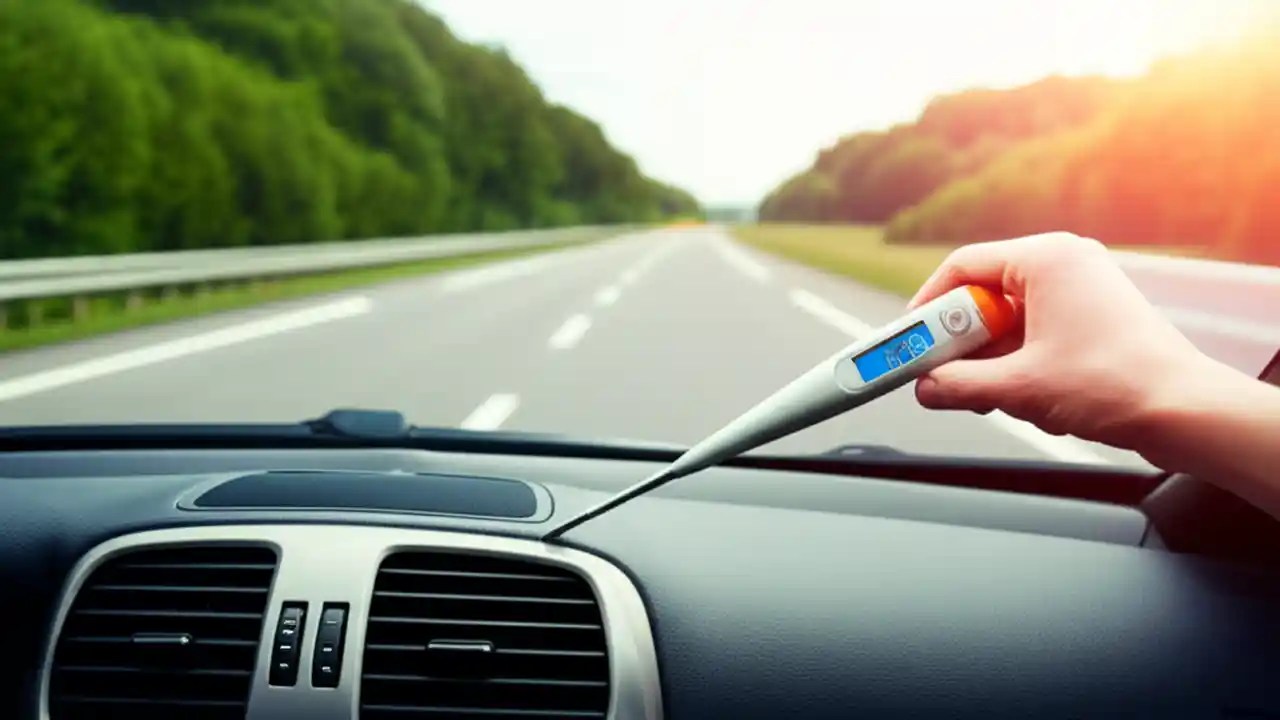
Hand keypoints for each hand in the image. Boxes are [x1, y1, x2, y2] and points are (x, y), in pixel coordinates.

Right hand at [908, 232, 1210, 449]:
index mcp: (1047, 258)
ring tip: (995, 395)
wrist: (1185, 412)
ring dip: (990, 360)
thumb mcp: (1017, 387)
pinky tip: (1024, 397)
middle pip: (983, 295)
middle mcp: (1065, 264)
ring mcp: (1082, 291)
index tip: (908, 339)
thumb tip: (923, 387)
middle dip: (959, 341)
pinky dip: (1017, 364)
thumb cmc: (1115, 385)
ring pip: (1008, 320)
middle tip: (942, 373)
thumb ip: (957, 384)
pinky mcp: (1093, 319)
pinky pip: (1034, 332)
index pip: (962, 266)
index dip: (926, 306)